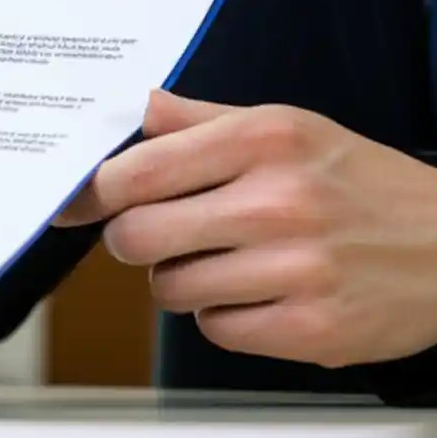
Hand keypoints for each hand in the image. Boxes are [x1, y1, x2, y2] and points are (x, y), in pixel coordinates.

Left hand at [54, 89, 436, 367]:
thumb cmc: (358, 183)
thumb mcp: (286, 127)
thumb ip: (197, 119)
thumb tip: (127, 107)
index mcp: (263, 139)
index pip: (134, 172)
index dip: (91, 194)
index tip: (78, 202)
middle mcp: (278, 200)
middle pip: (134, 237)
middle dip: (133, 241)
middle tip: (161, 235)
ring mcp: (296, 269)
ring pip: (169, 289)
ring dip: (182, 280)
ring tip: (228, 261)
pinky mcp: (311, 329)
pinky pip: (214, 330)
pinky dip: (225, 317)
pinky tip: (261, 294)